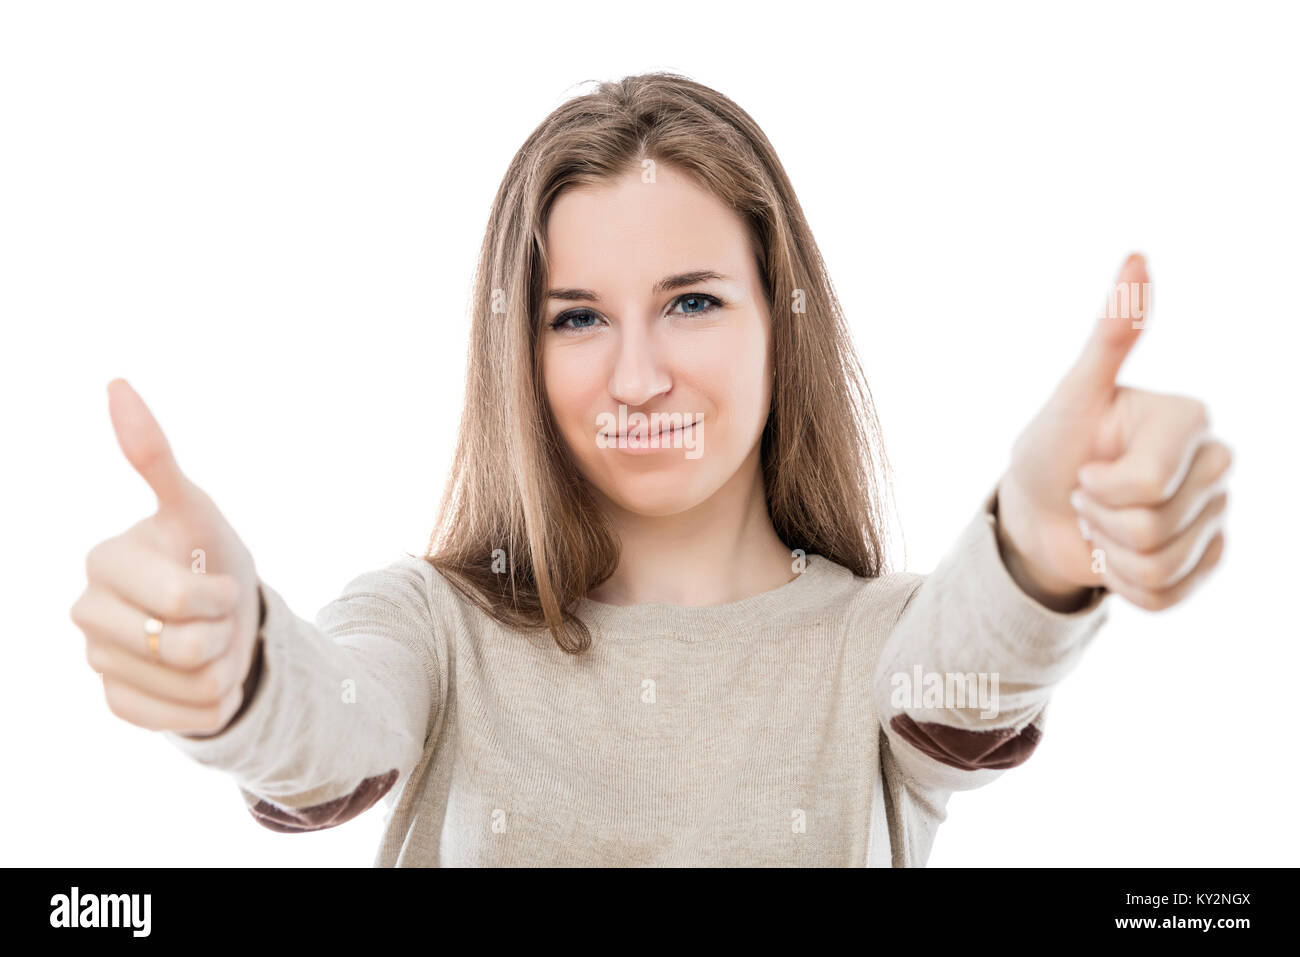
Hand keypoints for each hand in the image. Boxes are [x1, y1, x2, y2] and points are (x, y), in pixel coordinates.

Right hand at [69, 379, 262, 733]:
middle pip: (185, 648)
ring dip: (223, 667)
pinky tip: (199, 678)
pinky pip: (187, 718)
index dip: (220, 596)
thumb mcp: (194, 509)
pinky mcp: (117, 703)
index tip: (215, 575)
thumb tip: (114, 384)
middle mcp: (87, 612)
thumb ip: (155, 457)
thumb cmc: (207, 556)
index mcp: (103, 561)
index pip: (182, 603)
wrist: (221, 617)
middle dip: (222, 630)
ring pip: (194, 687)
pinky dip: (214, 701)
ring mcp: (97, 662)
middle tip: (214, 612)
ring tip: (209, 640)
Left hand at [997, 253, 1231, 611]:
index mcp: (1190, 419)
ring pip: (1162, 568)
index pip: (1146, 486)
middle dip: (1102, 521)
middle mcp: (1215, 463)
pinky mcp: (1206, 560)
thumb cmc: (1050, 447)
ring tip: (1101, 524)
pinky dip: (1126, 588)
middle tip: (1089, 495)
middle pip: (1156, 530)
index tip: (1085, 467)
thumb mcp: (1071, 397)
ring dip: (1111, 554)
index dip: (1098, 489)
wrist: (1038, 512)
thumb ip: (1109, 336)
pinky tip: (1116, 557)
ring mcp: (1215, 515)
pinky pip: (1168, 599)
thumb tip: (1137, 254)